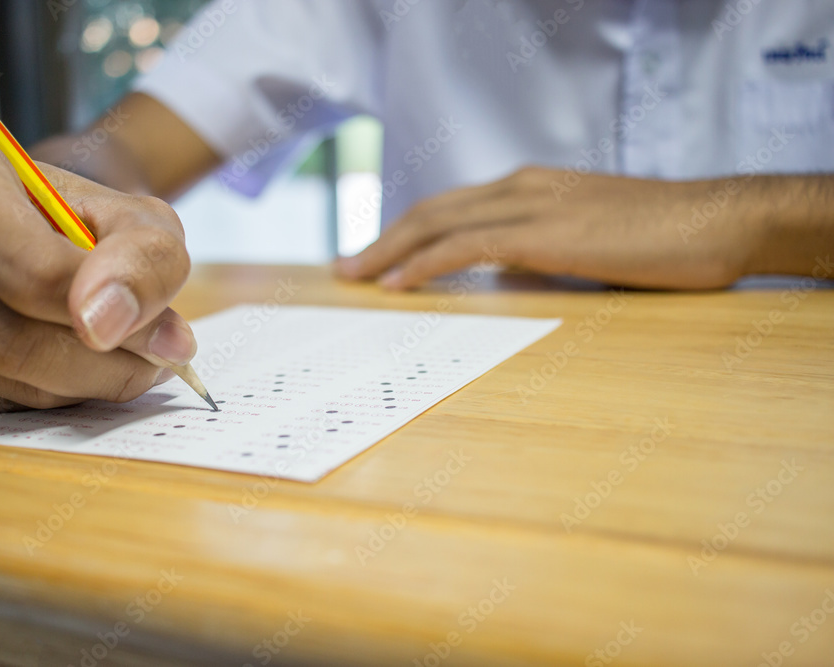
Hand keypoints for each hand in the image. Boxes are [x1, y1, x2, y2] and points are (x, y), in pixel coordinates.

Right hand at [0, 134, 194, 411]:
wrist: (38, 233)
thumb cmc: (83, 219)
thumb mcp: (136, 220)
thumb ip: (143, 260)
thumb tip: (109, 324)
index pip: (26, 269)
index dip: (107, 312)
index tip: (165, 338)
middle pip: (9, 338)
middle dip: (104, 363)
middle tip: (158, 360)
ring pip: (2, 380)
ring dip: (84, 384)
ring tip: (125, 355)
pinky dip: (49, 396)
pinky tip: (71, 361)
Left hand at [335, 167, 766, 289]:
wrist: (718, 222)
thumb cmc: (662, 237)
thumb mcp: (587, 241)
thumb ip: (539, 252)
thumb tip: (503, 276)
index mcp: (530, 187)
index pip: (451, 207)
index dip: (407, 231)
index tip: (378, 256)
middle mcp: (521, 187)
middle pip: (431, 210)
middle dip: (383, 239)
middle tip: (347, 268)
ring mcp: (530, 205)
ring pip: (437, 223)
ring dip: (388, 251)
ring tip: (355, 277)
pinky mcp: (543, 232)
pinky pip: (464, 247)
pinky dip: (424, 263)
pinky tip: (398, 283)